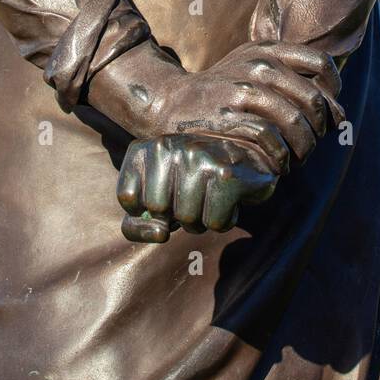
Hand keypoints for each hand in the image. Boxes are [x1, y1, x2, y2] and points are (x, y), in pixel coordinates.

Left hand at [117, 133, 277, 242]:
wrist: (250, 158)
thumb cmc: (196, 183)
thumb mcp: (159, 199)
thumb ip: (137, 225)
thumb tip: (159, 234)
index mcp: (147, 148)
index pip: (128, 198)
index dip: (148, 210)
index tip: (166, 194)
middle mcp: (169, 145)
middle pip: (158, 211)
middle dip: (178, 215)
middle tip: (195, 196)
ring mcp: (198, 157)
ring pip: (187, 219)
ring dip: (202, 220)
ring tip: (213, 196)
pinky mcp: (226, 174)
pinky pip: (214, 222)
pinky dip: (224, 220)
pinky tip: (230, 199)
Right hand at [149, 41, 342, 173]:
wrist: (170, 103)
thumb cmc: (221, 90)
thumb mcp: (253, 68)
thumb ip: (293, 80)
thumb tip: (339, 114)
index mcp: (267, 50)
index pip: (321, 66)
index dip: (332, 94)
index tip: (325, 117)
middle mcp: (258, 65)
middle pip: (313, 101)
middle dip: (318, 131)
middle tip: (308, 147)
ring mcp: (242, 89)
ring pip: (295, 122)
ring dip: (303, 149)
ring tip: (294, 160)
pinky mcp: (228, 116)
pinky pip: (270, 139)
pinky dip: (280, 157)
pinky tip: (277, 165)